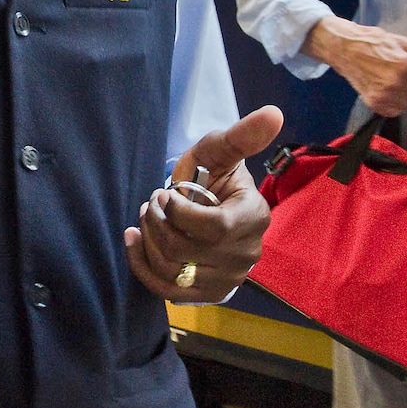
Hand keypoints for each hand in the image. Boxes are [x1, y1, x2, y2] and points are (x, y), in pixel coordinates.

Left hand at [127, 107, 283, 302]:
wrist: (209, 207)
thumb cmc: (212, 176)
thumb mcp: (221, 151)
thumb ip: (242, 136)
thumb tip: (273, 113)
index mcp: (253, 218)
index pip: (213, 228)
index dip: (179, 213)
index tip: (165, 191)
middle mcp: (246, 254)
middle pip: (184, 251)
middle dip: (157, 223)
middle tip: (152, 202)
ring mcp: (228, 278)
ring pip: (172, 271)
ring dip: (148, 241)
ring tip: (147, 217)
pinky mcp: (207, 294)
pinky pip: (167, 291)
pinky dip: (142, 266)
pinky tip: (133, 240)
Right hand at [304, 17, 406, 115]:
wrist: (345, 49)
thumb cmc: (373, 42)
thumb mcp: (400, 42)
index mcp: (406, 66)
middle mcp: (397, 83)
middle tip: (402, 77)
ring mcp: (384, 95)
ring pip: (406, 103)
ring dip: (403, 96)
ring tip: (393, 84)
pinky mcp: (373, 103)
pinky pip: (392, 111)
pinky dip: (392, 104)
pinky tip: (386, 92)